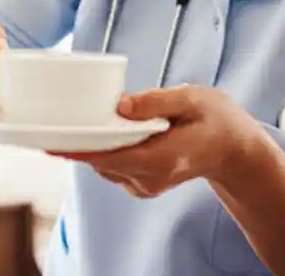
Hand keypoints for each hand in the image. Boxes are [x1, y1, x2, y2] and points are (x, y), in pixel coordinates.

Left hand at [53, 85, 265, 197]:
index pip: (109, 157)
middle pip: (100, 161)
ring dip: (90, 145)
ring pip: (104, 164)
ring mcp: (144, 186)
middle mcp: (149, 179)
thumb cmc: (216, 120)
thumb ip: (156, 101)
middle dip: (78, 142)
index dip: (78, 150)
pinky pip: (112, 166)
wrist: (234, 150)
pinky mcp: (141, 184)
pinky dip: (103, 150)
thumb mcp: (193, 99)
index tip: (50, 142)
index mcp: (161, 160)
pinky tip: (100, 131)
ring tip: (77, 119)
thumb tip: (120, 105)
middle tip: (54, 118)